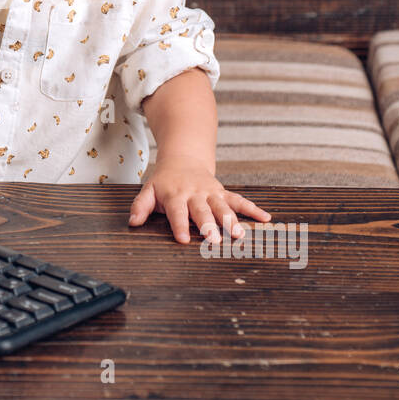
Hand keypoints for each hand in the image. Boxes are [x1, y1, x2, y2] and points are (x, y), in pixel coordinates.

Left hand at [128, 155, 270, 243]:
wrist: (183, 159)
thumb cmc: (164, 182)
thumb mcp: (148, 190)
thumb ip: (140, 206)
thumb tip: (132, 223)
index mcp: (175, 196)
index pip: (177, 212)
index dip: (179, 225)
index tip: (183, 240)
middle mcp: (194, 194)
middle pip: (202, 211)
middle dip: (209, 225)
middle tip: (215, 240)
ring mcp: (211, 193)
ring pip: (222, 206)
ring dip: (232, 219)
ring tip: (239, 234)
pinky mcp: (223, 192)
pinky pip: (239, 200)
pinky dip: (253, 208)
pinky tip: (265, 218)